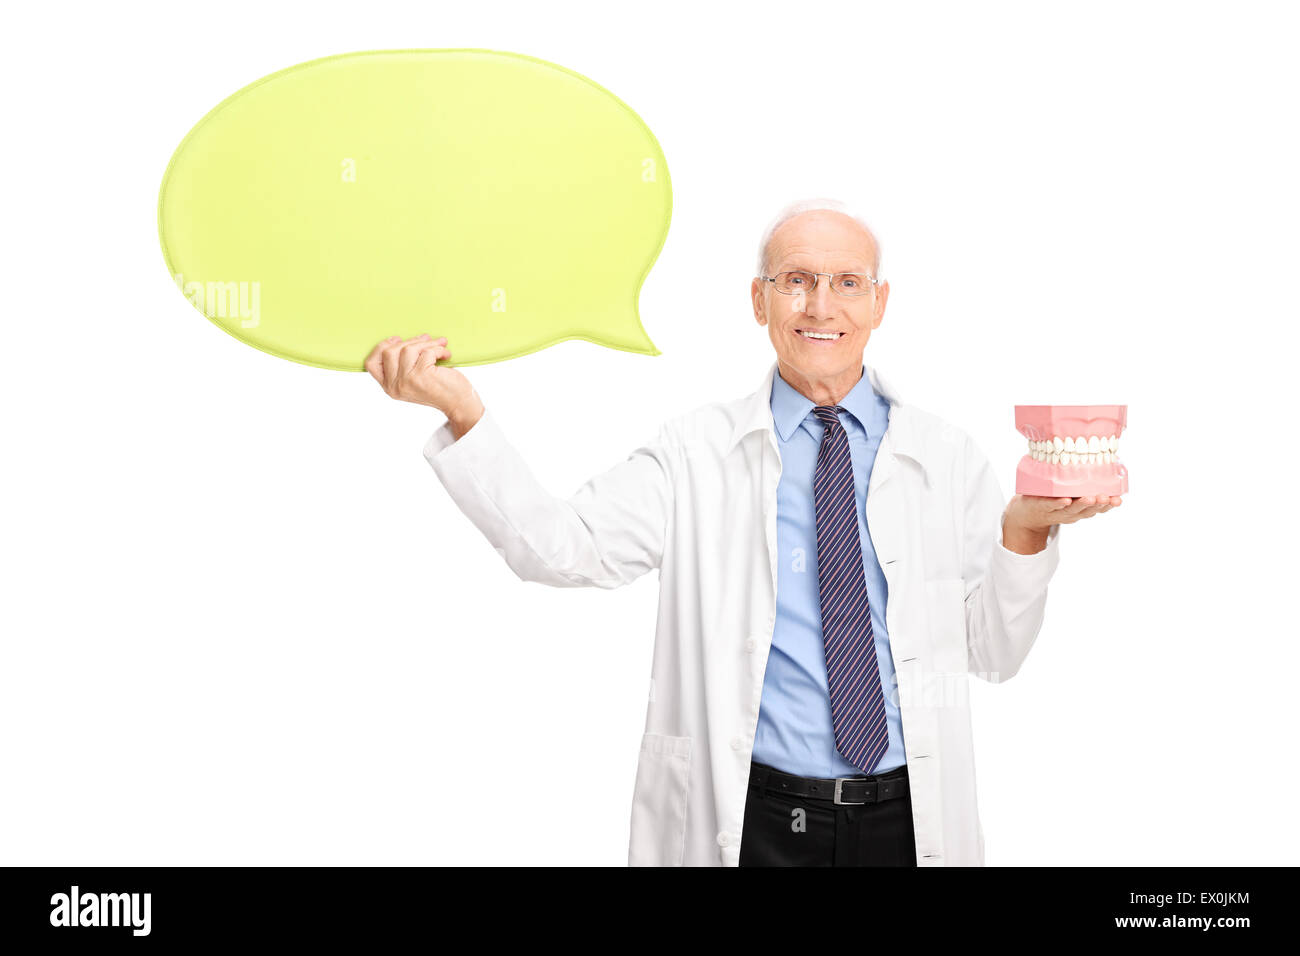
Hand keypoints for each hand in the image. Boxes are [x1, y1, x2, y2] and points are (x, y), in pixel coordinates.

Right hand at [364, 334, 484, 438]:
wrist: (459, 404)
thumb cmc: (439, 388)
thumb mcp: (414, 379)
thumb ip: (402, 365)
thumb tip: (401, 339)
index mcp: (390, 387)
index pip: (371, 364)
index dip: (381, 347)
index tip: (397, 339)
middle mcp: (394, 386)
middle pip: (388, 351)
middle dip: (409, 341)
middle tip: (426, 339)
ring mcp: (406, 381)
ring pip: (406, 349)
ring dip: (426, 343)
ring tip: (440, 346)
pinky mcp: (420, 376)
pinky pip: (425, 352)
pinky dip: (437, 349)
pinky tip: (446, 355)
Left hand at [1000, 494, 1122, 554]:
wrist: (1025, 513)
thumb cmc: (1053, 499)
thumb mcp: (1071, 494)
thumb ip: (1084, 484)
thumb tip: (1103, 463)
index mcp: (1080, 509)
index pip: (1097, 509)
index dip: (1109, 506)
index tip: (1119, 500)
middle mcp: (1070, 512)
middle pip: (1086, 510)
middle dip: (1098, 504)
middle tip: (1107, 498)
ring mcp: (1056, 510)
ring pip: (1071, 510)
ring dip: (1081, 504)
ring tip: (1091, 498)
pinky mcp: (1041, 506)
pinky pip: (1050, 505)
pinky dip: (1058, 504)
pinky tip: (1065, 500)